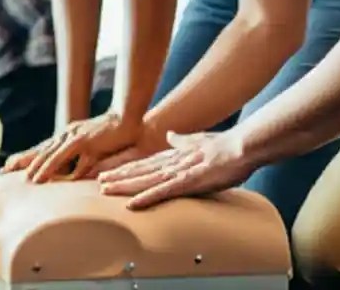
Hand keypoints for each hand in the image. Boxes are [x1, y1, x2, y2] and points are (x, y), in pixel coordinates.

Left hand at [2, 113, 144, 182]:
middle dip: (24, 161)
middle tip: (6, 171)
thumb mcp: (89, 147)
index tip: (8, 167)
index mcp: (66, 137)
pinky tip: (61, 177)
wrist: (127, 119)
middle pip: (42, 150)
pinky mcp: (90, 142)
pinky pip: (76, 158)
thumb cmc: (110, 135)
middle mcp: (68, 135)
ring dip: (43, 167)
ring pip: (55, 154)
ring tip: (32, 180)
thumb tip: (71, 176)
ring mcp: (78, 137)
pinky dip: (68, 168)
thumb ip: (79, 159)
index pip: (42, 149)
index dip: (26, 158)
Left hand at [97, 130, 256, 209]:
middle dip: (118, 176)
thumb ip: (182, 140)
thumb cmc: (225, 146)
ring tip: (106, 189)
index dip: (126, 168)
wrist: (241, 147)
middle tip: (98, 182)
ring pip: (145, 180)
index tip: (110, 171)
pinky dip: (146, 198)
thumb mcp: (199, 141)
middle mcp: (171, 163)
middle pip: (139, 171)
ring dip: (125, 186)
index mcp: (174, 156)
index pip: (145, 163)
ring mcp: (178, 172)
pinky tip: (132, 204)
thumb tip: (171, 135)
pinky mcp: (187, 182)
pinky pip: (163, 192)